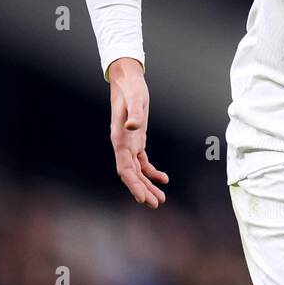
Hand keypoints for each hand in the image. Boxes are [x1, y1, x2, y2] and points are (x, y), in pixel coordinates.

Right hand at [108, 57, 168, 208]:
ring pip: (137, 171)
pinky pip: (142, 161)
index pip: (125, 169)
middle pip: (131, 174)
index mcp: (119, 139)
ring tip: (160, 199)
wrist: (126, 79)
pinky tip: (164, 179)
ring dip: (147, 185)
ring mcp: (129, 143)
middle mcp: (122, 144)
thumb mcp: (135, 98)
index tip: (142, 198)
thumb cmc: (130, 88)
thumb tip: (132, 126)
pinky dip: (152, 172)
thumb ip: (134, 113)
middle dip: (142, 190)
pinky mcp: (136, 140)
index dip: (134, 185)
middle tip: (156, 204)